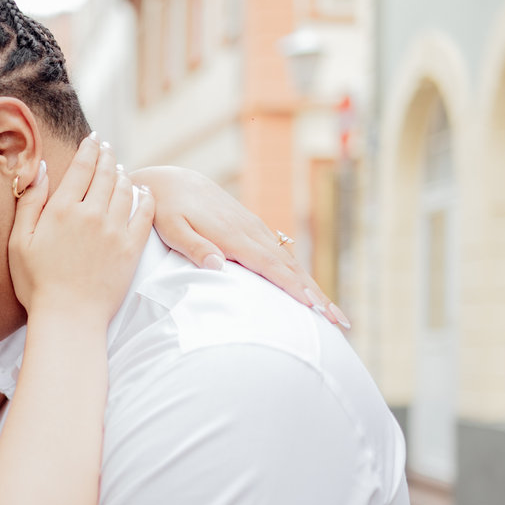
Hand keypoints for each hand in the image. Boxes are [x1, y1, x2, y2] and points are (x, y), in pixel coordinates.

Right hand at [8, 134, 155, 320]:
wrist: (68, 317)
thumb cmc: (36, 283)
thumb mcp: (18, 241)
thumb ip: (30, 202)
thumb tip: (40, 168)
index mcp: (62, 210)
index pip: (81, 167)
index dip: (89, 149)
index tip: (93, 139)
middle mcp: (91, 214)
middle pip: (106, 173)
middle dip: (107, 156)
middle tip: (108, 147)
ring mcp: (115, 230)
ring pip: (125, 189)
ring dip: (123, 174)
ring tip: (120, 168)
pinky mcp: (131, 248)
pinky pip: (145, 213)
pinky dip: (145, 197)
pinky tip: (142, 192)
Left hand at [131, 165, 350, 328]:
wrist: (170, 182)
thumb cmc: (166, 210)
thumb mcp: (173, 228)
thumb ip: (194, 246)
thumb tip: (218, 266)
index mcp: (233, 236)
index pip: (270, 266)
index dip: (293, 287)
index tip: (313, 307)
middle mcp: (251, 232)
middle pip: (290, 268)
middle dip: (316, 294)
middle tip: (338, 321)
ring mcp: (254, 230)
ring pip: (290, 262)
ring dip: (314, 287)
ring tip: (333, 314)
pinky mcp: (253, 229)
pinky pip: (282, 255)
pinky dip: (299, 274)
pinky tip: (309, 290)